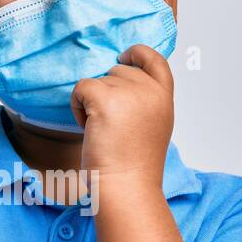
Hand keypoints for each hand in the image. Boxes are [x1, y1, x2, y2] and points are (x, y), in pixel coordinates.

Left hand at [70, 44, 172, 189]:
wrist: (127, 188)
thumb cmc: (134, 167)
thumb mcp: (152, 126)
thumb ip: (144, 101)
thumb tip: (117, 81)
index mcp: (164, 98)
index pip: (155, 58)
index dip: (136, 53)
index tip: (123, 57)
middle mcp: (150, 91)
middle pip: (118, 70)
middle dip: (108, 92)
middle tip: (112, 125)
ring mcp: (129, 93)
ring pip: (98, 80)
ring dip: (92, 103)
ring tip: (103, 132)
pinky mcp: (106, 99)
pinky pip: (81, 87)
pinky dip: (77, 106)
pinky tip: (88, 127)